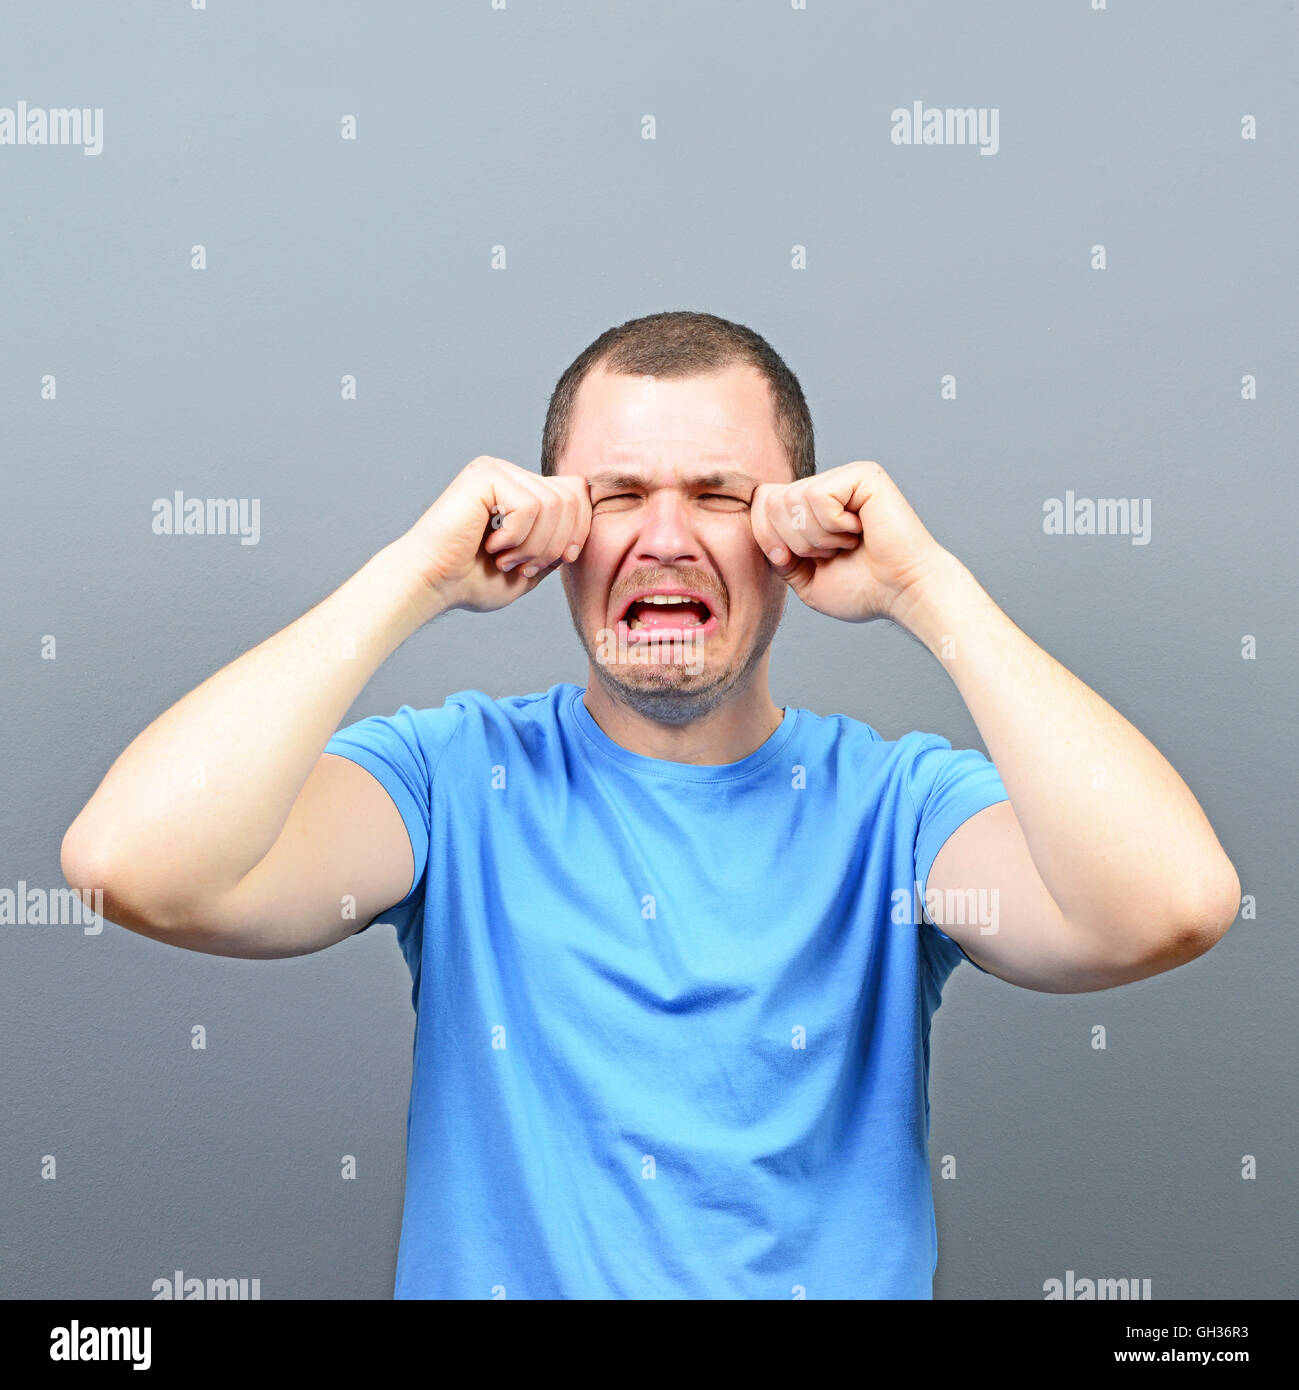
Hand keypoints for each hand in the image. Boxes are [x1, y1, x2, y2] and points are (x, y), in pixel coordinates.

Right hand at [395, 456, 591, 615]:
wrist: (431, 584)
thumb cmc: (471, 581)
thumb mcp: (532, 565)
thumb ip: (559, 544)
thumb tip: (588, 525)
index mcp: (523, 490)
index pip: (578, 494)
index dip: (578, 532)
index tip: (556, 562)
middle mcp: (510, 473)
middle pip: (572, 497)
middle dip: (557, 542)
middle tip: (525, 565)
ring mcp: (497, 470)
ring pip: (553, 504)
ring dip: (534, 545)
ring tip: (506, 559)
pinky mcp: (485, 475)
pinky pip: (530, 506)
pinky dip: (516, 537)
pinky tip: (491, 545)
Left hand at [749, 460, 947, 623]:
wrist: (903, 594)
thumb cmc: (864, 590)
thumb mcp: (804, 578)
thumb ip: (776, 551)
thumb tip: (760, 526)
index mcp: (811, 506)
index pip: (762, 502)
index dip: (766, 536)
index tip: (791, 560)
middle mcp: (827, 485)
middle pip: (771, 500)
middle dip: (793, 540)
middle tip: (829, 553)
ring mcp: (844, 477)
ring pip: (792, 499)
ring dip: (815, 537)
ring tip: (847, 544)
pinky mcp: (862, 475)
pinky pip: (817, 496)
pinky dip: (832, 526)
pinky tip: (858, 531)